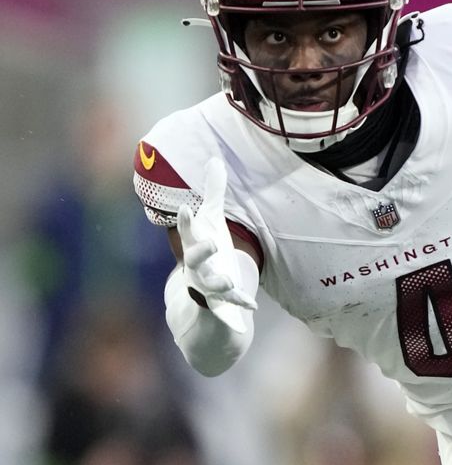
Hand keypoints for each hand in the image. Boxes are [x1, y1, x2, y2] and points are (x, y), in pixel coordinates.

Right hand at [177, 157, 256, 330]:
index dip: (187, 222)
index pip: (189, 231)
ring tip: (229, 281)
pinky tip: (253, 305)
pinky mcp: (223, 300)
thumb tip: (215, 158)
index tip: (186, 209)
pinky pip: (232, 303)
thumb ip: (214, 192)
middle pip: (196, 259)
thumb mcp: (212, 220)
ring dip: (220, 283)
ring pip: (212, 284)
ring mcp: (209, 284)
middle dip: (201, 251)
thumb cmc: (207, 248)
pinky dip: (241, 304)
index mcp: (196, 244)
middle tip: (210, 243)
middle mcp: (198, 265)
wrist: (200, 292)